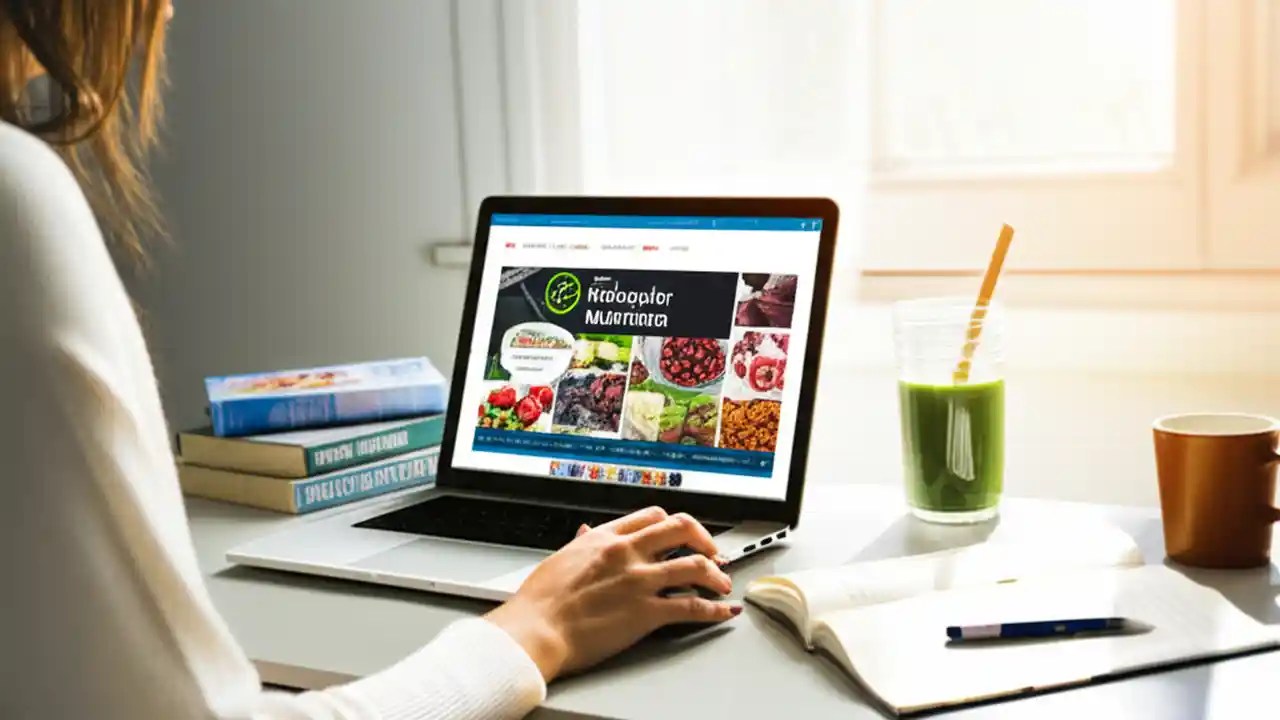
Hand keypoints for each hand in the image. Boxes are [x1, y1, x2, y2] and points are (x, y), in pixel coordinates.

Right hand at [485, 506, 738, 681]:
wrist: (536, 630)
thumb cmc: (541, 601)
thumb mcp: (562, 558)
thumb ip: (582, 544)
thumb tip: (585, 533)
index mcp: (606, 537)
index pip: (653, 516)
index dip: (674, 524)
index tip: (683, 535)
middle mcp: (627, 552)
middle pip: (682, 528)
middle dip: (704, 539)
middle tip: (712, 553)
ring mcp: (639, 581)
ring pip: (695, 565)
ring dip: (716, 574)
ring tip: (723, 583)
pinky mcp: (646, 612)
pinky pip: (691, 607)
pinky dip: (714, 609)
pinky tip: (722, 612)